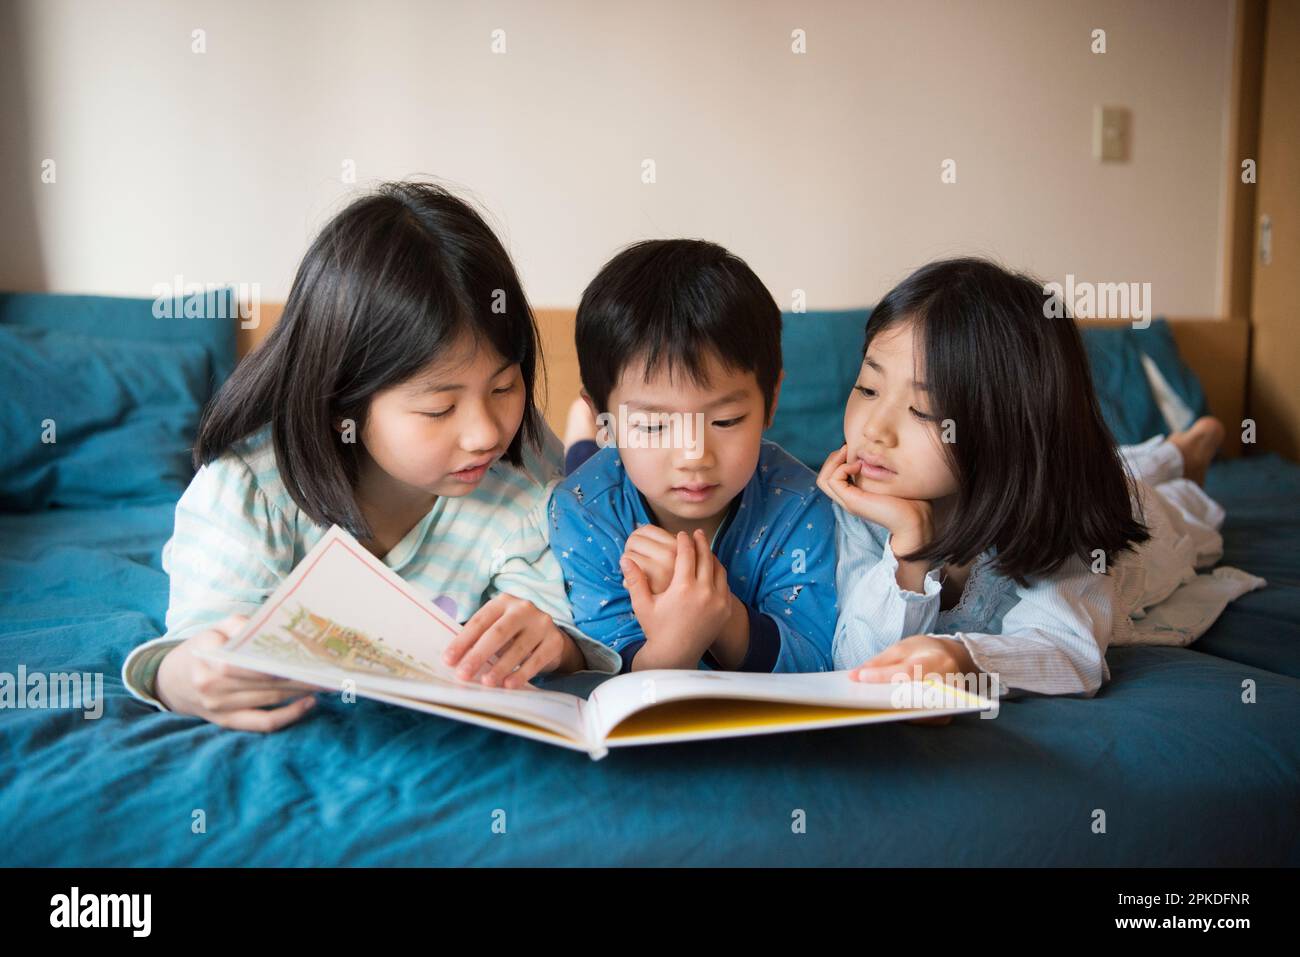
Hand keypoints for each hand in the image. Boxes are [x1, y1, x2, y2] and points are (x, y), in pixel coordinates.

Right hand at [155, 615, 326, 730]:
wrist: (171, 680)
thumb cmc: (202, 648)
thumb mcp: (214, 628)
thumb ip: (240, 625)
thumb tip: (274, 628)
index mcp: (209, 662)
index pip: (249, 665)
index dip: (281, 663)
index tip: (310, 656)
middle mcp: (214, 689)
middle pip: (267, 684)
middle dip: (302, 677)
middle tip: (332, 668)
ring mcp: (220, 709)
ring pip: (269, 701)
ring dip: (301, 692)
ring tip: (328, 681)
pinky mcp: (228, 723)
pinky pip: (262, 724)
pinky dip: (288, 716)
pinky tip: (309, 703)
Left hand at [442, 594, 577, 688]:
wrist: (550, 636)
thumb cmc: (514, 634)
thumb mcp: (496, 628)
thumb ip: (479, 639)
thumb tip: (454, 661)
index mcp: (502, 602)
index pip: (479, 621)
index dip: (462, 641)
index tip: (448, 660)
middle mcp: (523, 608)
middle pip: (498, 633)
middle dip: (478, 655)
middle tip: (463, 674)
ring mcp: (541, 623)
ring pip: (518, 648)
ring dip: (500, 667)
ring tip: (486, 682)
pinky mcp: (555, 641)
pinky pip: (537, 659)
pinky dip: (522, 673)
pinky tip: (509, 684)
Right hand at [620, 529, 732, 669]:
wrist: (676, 654)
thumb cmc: (656, 629)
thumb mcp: (642, 604)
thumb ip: (634, 580)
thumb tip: (624, 559)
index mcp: (683, 587)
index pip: (687, 554)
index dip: (684, 541)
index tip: (681, 534)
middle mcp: (704, 592)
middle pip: (706, 557)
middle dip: (701, 542)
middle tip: (698, 533)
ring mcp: (718, 601)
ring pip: (718, 569)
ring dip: (712, 556)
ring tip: (706, 549)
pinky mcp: (725, 609)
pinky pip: (725, 584)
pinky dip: (718, 573)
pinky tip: (712, 569)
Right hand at [817, 445, 932, 550]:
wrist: (914, 520)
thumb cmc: (908, 500)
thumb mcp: (889, 480)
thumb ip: (877, 470)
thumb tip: (870, 453)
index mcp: (855, 494)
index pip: (832, 475)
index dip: (839, 459)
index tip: (855, 449)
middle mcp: (848, 498)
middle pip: (823, 477)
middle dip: (833, 458)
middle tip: (848, 449)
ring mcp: (848, 500)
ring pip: (823, 479)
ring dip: (834, 462)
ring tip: (851, 456)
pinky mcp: (851, 501)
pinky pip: (832, 480)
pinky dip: (842, 468)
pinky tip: (859, 466)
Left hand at [848, 634, 978, 725]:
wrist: (954, 658)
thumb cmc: (924, 652)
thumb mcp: (902, 648)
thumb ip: (880, 662)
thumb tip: (855, 676)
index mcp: (937, 661)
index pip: (907, 671)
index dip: (882, 676)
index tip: (859, 678)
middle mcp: (948, 685)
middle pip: (912, 696)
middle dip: (885, 699)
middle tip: (859, 699)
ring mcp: (948, 704)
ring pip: (915, 712)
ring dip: (890, 711)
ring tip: (865, 706)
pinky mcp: (944, 716)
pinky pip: (919, 720)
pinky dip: (900, 716)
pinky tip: (882, 712)